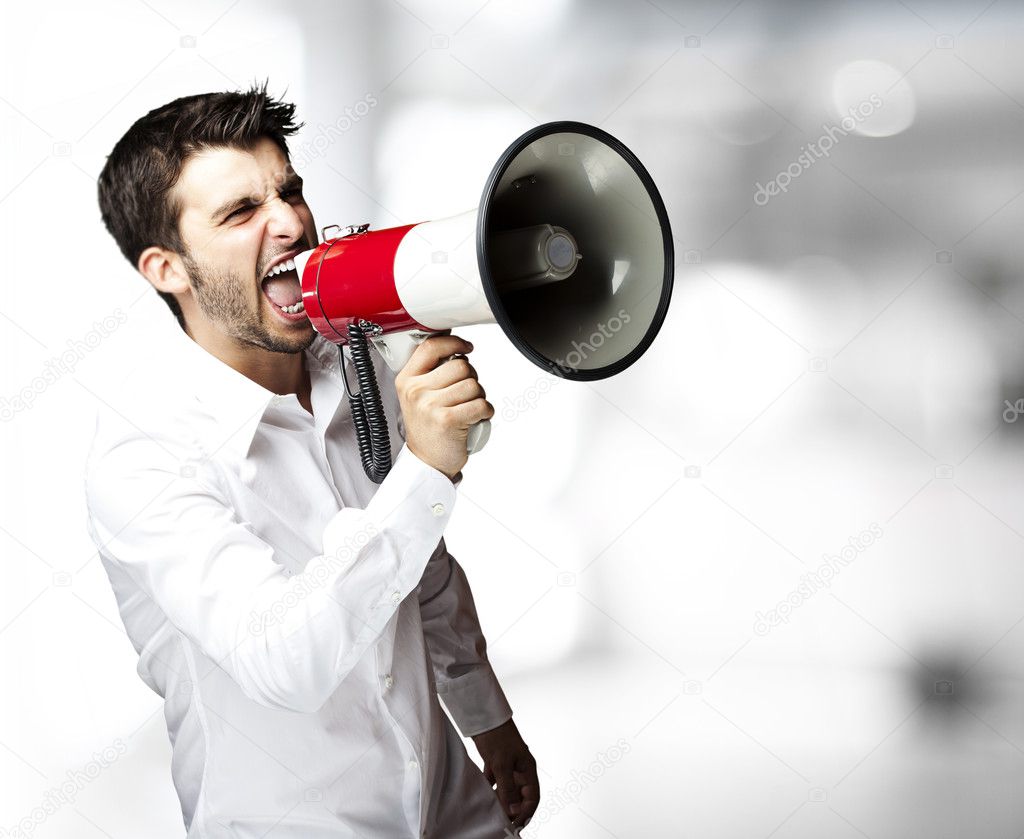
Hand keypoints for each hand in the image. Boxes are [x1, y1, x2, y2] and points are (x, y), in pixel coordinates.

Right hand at [395, 334, 493, 479]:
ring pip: (473, 385)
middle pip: (460, 365)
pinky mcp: (447, 420)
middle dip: (471, 378)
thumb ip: (431, 372)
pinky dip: (486, 411)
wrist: (427, 461)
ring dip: (479, 397)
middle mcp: (415, 391)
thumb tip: (458, 349)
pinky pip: (480, 404)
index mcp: (406, 380)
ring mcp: (429, 406)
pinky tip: (475, 418)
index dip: (454, 342)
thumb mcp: (418, 395)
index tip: (466, 347)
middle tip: (464, 394)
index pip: (431, 347)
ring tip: (467, 408)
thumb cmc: (428, 427)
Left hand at [471, 718, 538, 828]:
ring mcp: (508, 767)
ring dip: (502, 801)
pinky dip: (491, 790)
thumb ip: (507, 789)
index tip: (514, 825)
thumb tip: (512, 811)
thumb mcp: (502, 764)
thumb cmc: (497, 735)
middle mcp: (520, 770)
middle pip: (520, 796)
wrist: (483, 716)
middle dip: (513, 810)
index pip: (532, 797)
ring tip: (493, 812)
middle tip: (502, 822)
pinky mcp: (495, 764)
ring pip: (507, 791)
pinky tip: (484, 797)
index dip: (526, 813)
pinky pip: (495, 783)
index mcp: (527, 769)